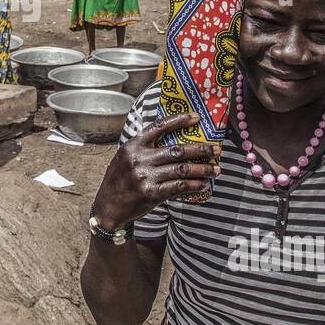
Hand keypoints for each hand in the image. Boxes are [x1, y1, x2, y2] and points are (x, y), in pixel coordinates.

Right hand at [92, 113, 221, 229]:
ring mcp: (145, 177)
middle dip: (201, 149)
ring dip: (203, 169)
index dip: (179, 120)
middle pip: (177, 150)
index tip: (197, 117)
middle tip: (216, 150)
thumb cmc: (120, 180)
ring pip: (182, 170)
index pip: (158, 127)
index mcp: (133, 145)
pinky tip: (204, 184)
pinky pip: (179, 187)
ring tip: (216, 170)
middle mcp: (139, 159)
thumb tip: (172, 140)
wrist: (108, 207)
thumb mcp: (125, 158)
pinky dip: (195, 185)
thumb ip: (144, 148)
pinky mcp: (151, 193)